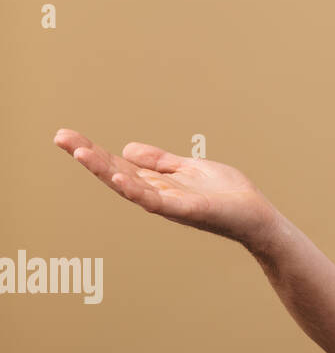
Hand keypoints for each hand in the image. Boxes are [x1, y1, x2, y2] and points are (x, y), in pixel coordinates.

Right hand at [52, 128, 277, 247]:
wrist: (256, 216)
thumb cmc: (227, 195)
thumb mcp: (189, 168)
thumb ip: (161, 161)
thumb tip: (127, 148)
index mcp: (157, 183)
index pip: (118, 164)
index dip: (94, 151)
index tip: (66, 136)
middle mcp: (157, 195)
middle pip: (115, 172)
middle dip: (89, 156)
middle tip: (60, 137)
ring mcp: (169, 204)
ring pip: (129, 186)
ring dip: (104, 170)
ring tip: (81, 152)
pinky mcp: (186, 211)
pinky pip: (156, 201)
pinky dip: (136, 190)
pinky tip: (119, 177)